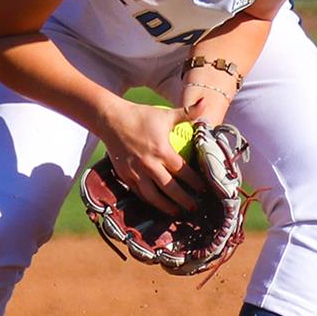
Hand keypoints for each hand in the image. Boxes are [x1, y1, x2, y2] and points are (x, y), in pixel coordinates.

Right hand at [94, 101, 196, 215]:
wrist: (110, 120)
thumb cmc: (140, 116)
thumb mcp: (165, 114)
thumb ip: (188, 112)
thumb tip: (206, 102)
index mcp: (162, 150)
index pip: (183, 171)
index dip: (195, 183)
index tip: (204, 190)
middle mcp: (149, 164)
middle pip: (170, 188)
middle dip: (184, 200)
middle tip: (195, 208)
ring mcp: (135, 172)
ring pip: (153, 196)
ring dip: (166, 206)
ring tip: (177, 212)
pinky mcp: (125, 176)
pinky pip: (139, 193)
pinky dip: (150, 201)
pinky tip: (158, 205)